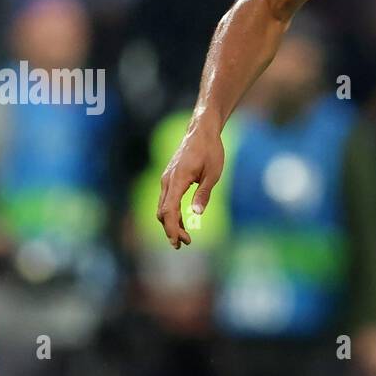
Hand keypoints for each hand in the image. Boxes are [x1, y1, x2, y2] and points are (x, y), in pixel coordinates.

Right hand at [156, 119, 224, 248]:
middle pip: (163, 212)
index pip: (169, 210)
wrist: (201, 131)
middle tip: (185, 243)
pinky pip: (167, 200)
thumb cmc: (210, 151)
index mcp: (177, 180)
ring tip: (185, 237)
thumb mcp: (213, 174)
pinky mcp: (170, 178)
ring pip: (163, 207)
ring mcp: (167, 179)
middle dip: (171, 230)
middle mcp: (167, 181)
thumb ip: (204, 194)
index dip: (172, 228)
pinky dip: (173, 213)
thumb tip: (197, 214)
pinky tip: (184, 222)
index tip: (178, 241)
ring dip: (172, 223)